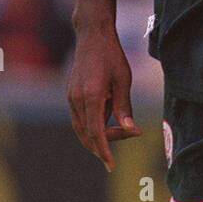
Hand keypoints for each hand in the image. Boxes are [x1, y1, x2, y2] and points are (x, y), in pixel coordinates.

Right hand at [67, 28, 141, 170]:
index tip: (111, 165)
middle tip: (131, 134)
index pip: (96, 133)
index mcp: (91, 96)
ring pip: (82, 129)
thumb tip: (131, 130)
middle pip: (88, 135)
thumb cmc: (112, 56)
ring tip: (120, 133)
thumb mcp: (124, 81)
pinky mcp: (71, 96)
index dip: (104, 151)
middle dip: (106, 143)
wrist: (92, 36)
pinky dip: (92, 126)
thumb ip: (124, 108)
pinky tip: (108, 120)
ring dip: (99, 136)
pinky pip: (80, 119)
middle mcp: (76, 100)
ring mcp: (71, 98)